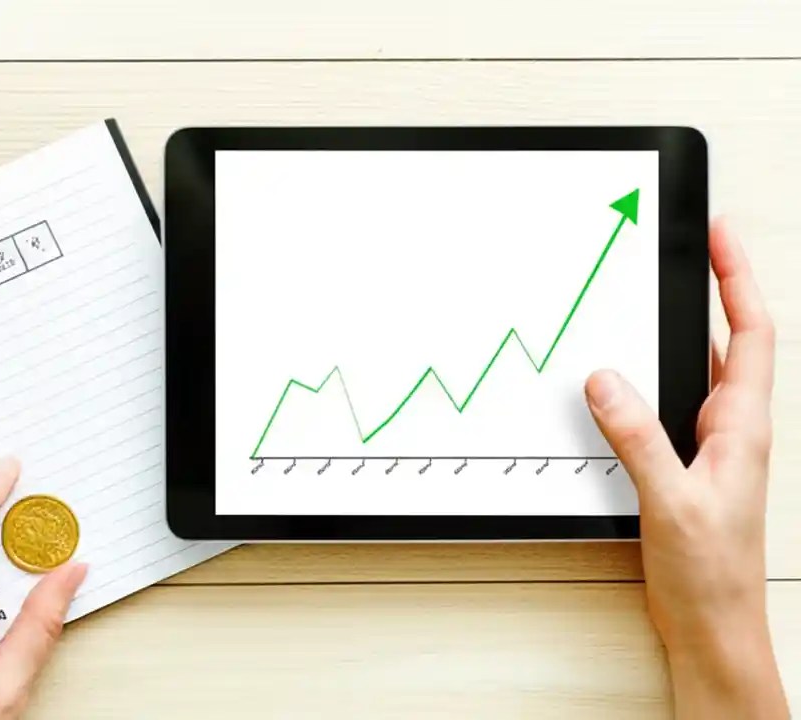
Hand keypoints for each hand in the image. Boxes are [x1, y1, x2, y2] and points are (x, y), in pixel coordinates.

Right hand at [584, 220, 786, 718]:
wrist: (713, 626)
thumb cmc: (711, 575)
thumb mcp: (671, 501)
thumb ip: (637, 438)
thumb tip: (606, 380)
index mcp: (741, 429)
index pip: (750, 335)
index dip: (738, 280)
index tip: (721, 236)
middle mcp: (732, 430)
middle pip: (733, 340)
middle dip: (720, 287)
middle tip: (699, 244)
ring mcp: (711, 447)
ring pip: (705, 369)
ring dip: (693, 327)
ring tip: (674, 288)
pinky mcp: (686, 465)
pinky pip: (676, 401)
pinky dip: (661, 372)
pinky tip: (638, 368)